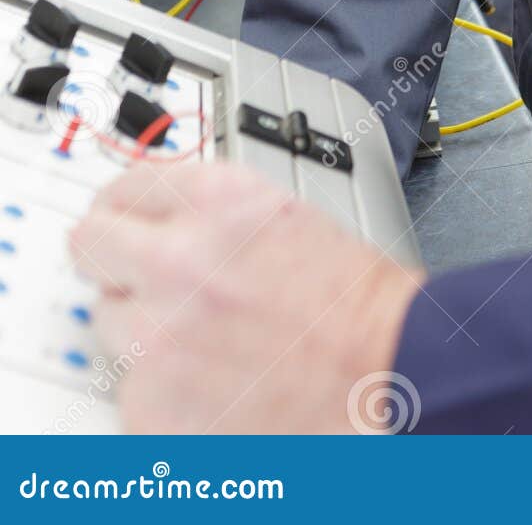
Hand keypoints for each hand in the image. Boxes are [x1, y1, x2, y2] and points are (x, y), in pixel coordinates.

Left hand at [69, 162, 424, 433]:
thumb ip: (208, 206)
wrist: (385, 366)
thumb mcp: (278, 211)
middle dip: (114, 257)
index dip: (126, 207)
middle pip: (89, 243)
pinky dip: (161, 387)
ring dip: (142, 325)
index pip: (122, 187)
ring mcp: (158, 334)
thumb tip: (153, 212)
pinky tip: (210, 378)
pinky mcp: (153, 402)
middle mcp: (176, 258)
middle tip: (140, 274)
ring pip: (107, 320)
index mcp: (214, 199)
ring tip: (204, 337)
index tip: (125, 218)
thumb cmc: (351, 299)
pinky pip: (128, 385)